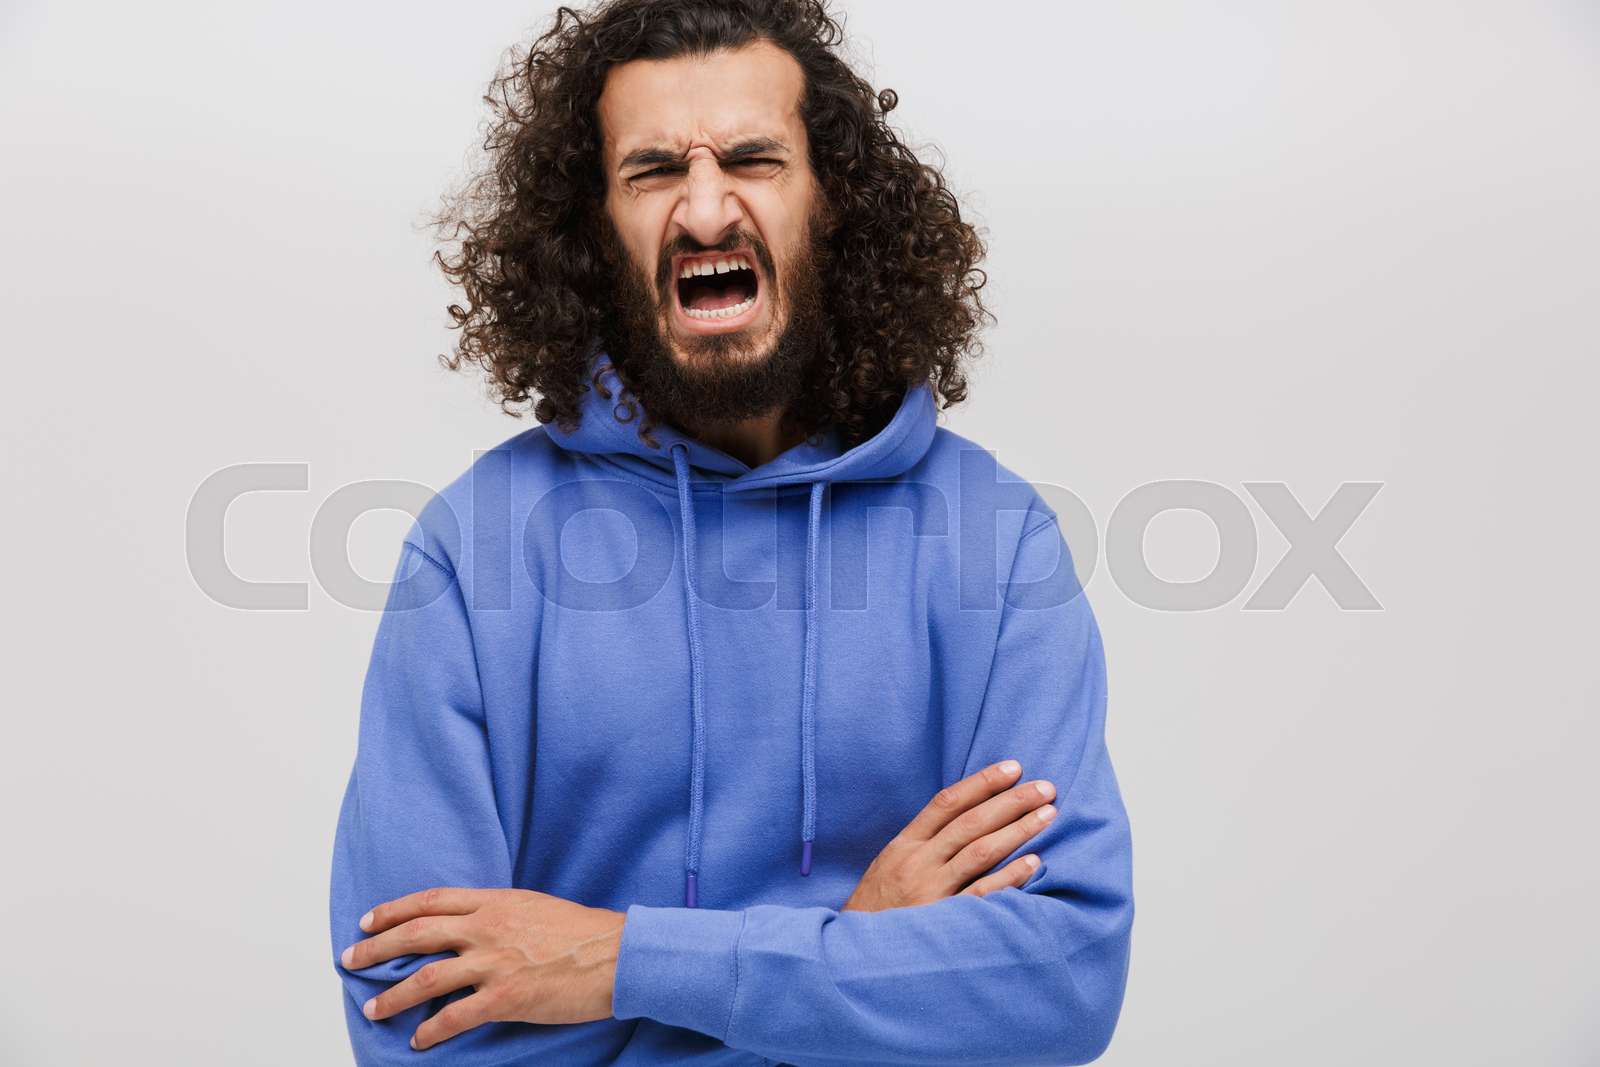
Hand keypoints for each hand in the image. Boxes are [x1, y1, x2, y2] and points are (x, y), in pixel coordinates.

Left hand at [338, 888, 625, 1049]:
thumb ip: (496, 912)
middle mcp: (487, 927)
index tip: (368, 921)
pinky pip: (454, 1017)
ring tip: (373, 1008)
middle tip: (350, 960)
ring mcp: (494, 963)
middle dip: (376, 949)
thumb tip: (467, 926)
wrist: (616, 955)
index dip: (392, 910)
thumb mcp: (533, 905)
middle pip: (416, 934)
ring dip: (392, 996)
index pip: (429, 901)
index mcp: (494, 901)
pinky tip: (419, 1040)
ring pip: (425, 978)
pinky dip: (430, 1031)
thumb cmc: (581, 931)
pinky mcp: (505, 998)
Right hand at [841, 760, 1055, 911]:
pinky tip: (1034, 863)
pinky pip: (982, 893)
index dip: (982, 783)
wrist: (857, 953)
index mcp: (905, 844)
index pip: (947, 802)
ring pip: (980, 851)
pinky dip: (1010, 876)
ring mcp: (931, 890)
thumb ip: (924, 842)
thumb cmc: (879, 906)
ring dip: (1018, 831)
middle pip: (970, 822)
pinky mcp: (944, 918)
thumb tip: (967, 815)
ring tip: (1048, 815)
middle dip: (1011, 801)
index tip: (1013, 768)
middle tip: (1045, 788)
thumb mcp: (891, 864)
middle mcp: (919, 862)